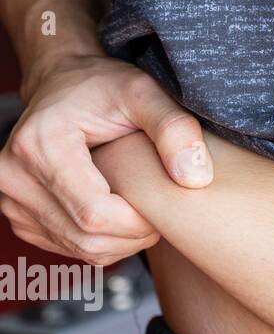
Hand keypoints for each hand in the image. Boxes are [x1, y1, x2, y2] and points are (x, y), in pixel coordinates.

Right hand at [0, 53, 212, 264]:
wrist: (63, 84)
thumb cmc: (103, 86)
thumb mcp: (144, 93)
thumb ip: (174, 128)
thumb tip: (196, 178)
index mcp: (39, 146)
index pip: (95, 214)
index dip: (140, 222)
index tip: (168, 204)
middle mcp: (14, 176)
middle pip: (86, 237)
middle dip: (136, 234)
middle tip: (163, 209)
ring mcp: (12, 200)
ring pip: (80, 249)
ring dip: (123, 241)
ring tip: (145, 208)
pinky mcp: (20, 215)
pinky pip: (70, 248)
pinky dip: (105, 241)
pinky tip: (123, 214)